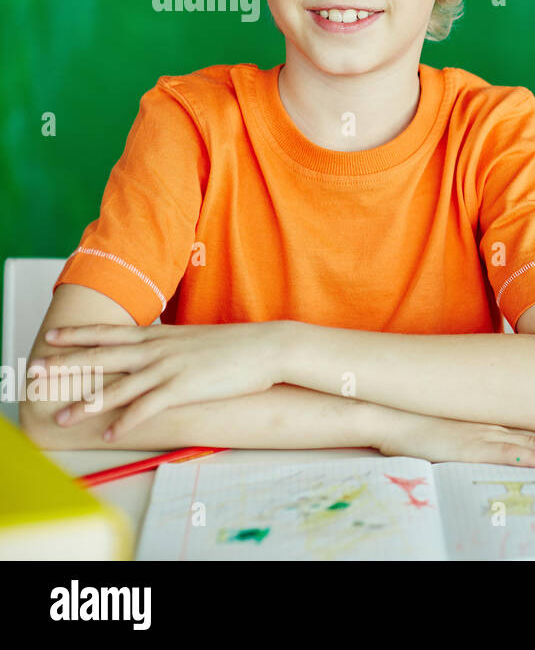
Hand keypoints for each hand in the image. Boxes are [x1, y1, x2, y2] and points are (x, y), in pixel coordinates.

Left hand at [29, 322, 286, 439]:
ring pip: (118, 386)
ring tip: (62, 418)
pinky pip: (147, 407)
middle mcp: (158, 349)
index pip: (111, 332)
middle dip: (66, 366)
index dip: (80, 335)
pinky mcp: (184, 387)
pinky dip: (126, 422)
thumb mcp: (199, 340)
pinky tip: (111, 434)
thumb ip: (175, 346)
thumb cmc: (240, 346)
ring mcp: (169, 368)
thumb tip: (162, 354)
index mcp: (162, 336)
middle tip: (35, 373)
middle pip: (103, 356)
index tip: (53, 337)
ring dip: (87, 403)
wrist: (269, 347)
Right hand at [374, 407, 534, 466]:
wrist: (388, 412)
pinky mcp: (468, 448)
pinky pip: (504, 454)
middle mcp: (495, 424)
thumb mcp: (458, 420)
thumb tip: (505, 436)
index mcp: (494, 418)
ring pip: (533, 444)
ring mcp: (483, 435)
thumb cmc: (419, 419)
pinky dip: (529, 458)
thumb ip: (481, 427)